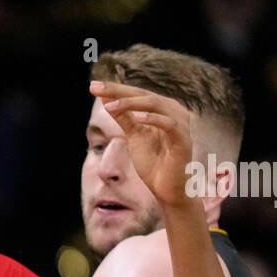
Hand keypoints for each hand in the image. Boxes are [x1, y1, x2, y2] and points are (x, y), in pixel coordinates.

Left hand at [90, 81, 194, 207]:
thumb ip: (124, 117)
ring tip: (110, 106)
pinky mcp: (183, 140)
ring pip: (156, 104)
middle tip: (96, 88)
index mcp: (162, 109)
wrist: (166, 190)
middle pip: (144, 95)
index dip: (115, 89)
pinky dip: (154, 119)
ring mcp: (180, 124)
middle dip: (119, 91)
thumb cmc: (153, 163)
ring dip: (131, 104)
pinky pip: (169, 124)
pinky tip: (138, 118)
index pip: (136, 94)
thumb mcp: (134, 136)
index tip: (92, 87)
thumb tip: (106, 99)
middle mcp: (173, 111)